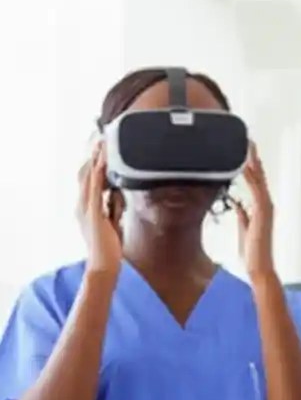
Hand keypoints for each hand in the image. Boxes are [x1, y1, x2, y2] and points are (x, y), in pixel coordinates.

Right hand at [78, 142, 122, 273]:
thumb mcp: (113, 219)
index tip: (99, 144)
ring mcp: (86, 208)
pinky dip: (98, 174)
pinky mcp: (94, 214)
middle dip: (91, 153)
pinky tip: (103, 162)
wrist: (105, 264)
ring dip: (94, 158)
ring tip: (101, 140)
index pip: (87, 177)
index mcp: (87, 206)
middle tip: (98, 135)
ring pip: (88, 176)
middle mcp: (83, 204)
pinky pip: (96, 189)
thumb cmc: (109, 246)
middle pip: (84, 172)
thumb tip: (119, 193)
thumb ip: (114, 206)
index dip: (92, 160)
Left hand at [232, 143, 275, 281]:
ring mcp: (265, 208)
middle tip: (249, 142)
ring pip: (258, 180)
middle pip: (259, 177)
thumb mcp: (244, 230)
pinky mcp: (262, 212)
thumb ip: (242, 215)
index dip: (251, 167)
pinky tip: (244, 165)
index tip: (247, 154)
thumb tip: (238, 204)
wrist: (259, 267)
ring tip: (248, 147)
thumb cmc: (253, 253)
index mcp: (260, 209)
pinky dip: (251, 176)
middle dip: (253, 159)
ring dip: (253, 163)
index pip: (256, 183)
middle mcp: (265, 205)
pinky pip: (255, 189)